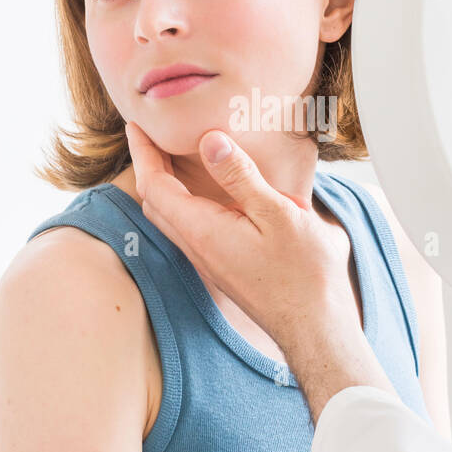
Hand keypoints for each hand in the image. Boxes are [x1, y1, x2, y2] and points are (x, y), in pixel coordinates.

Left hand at [123, 122, 358, 352]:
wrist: (315, 327)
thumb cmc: (304, 273)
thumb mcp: (277, 213)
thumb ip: (240, 177)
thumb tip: (209, 141)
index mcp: (203, 231)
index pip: (155, 186)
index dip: (142, 152)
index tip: (135, 125)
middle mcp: (198, 248)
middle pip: (155, 202)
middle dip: (148, 166)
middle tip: (151, 136)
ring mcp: (210, 261)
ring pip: (171, 218)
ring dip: (165, 186)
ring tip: (172, 157)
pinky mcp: (224, 267)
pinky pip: (192, 229)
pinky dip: (186, 202)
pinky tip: (208, 192)